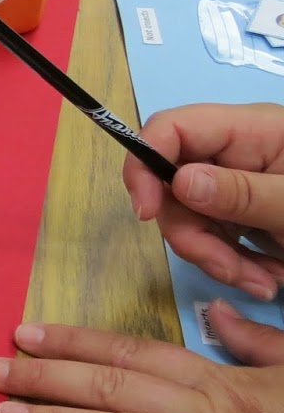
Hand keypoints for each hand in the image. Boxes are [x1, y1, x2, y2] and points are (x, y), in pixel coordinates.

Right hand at [123, 102, 283, 299]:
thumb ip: (246, 193)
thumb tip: (179, 182)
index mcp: (252, 129)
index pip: (171, 129)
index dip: (145, 164)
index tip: (146, 213)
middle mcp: (237, 152)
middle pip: (173, 184)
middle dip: (193, 234)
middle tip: (228, 270)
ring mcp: (241, 185)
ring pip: (190, 218)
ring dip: (217, 259)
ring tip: (263, 283)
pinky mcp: (248, 215)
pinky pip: (215, 238)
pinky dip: (233, 264)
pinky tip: (267, 278)